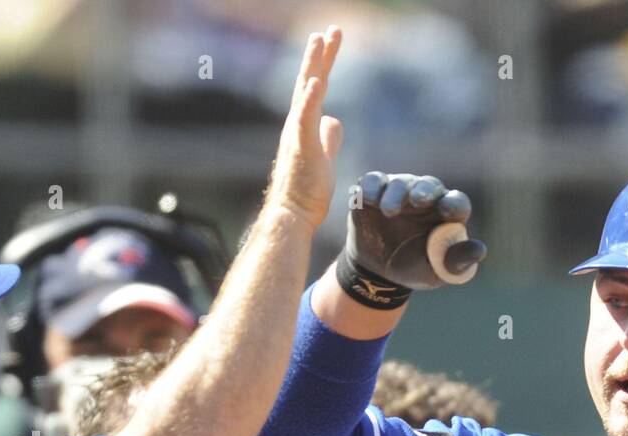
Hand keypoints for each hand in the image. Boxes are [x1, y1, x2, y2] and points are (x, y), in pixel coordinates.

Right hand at [269, 27, 343, 227]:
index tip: (331, 40)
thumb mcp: (325, 158)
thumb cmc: (306, 192)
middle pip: (310, 81)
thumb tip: (335, 121)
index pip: (316, 88)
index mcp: (305, 126)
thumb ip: (329, 137)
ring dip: (312, 65)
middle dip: (320, 54)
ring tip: (319, 40)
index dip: (324, 63)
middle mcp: (298, 124)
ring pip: (305, 93)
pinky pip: (306, 118)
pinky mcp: (301, 147)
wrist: (292, 214)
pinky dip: (311, 98)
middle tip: (330, 29)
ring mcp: (297, 134)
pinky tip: (317, 81)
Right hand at [343, 172, 486, 292]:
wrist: (379, 272)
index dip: (454, 204)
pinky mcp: (375, 192)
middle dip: (424, 190)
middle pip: (429, 185)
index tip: (447, 210)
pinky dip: (371, 187)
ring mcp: (400, 193)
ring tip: (389, 211)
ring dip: (395, 194)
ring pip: (401, 183)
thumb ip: (456, 261)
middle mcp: (426, 198)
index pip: (457, 202)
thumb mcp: (436, 271)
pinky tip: (369, 198)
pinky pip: (374, 181)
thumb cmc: (414, 269)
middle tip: (417, 200)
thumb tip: (479, 250)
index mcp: (446, 215)